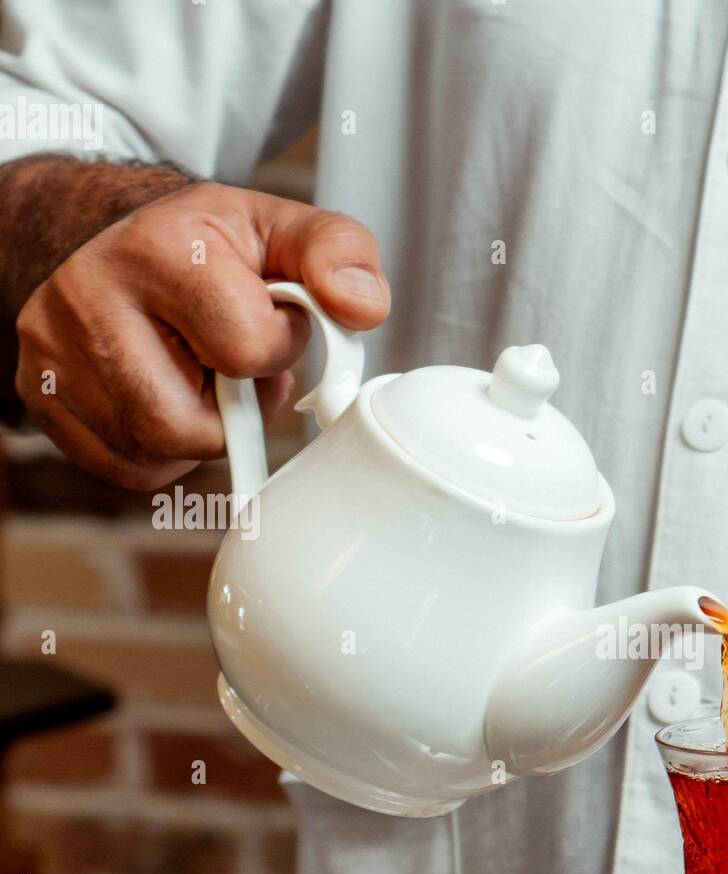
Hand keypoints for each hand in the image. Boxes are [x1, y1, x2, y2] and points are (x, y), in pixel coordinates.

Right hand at [14, 178, 389, 488]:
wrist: (110, 235)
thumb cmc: (208, 246)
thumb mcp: (282, 229)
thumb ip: (341, 254)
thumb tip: (364, 307)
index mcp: (159, 249)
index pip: (246, 349)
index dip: (278, 346)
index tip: (269, 318)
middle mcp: (88, 297)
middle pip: (187, 426)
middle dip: (231, 409)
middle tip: (230, 365)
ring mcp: (53, 350)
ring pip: (155, 452)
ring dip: (197, 431)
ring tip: (198, 376)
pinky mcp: (41, 393)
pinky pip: (125, 468)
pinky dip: (160, 450)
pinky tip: (165, 396)